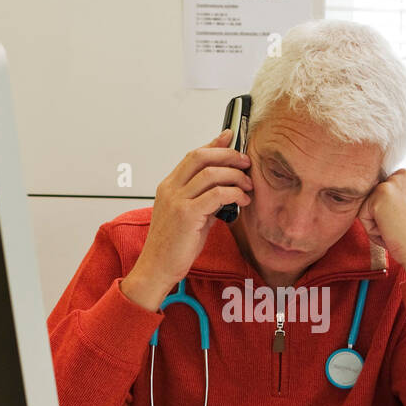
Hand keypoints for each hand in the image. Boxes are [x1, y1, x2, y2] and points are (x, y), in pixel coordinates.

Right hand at [121, 129, 252, 310]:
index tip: (231, 136)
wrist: (157, 268)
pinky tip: (243, 200)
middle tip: (246, 162)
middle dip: (227, 155)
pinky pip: (216, 195)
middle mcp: (170, 189)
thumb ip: (203, 200)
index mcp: (168, 187)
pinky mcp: (186, 215)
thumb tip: (225, 189)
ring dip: (234, 176)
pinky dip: (234, 194)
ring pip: (210, 174)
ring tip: (248, 185)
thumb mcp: (190, 217)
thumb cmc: (174, 246)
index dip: (214, 144)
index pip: (193, 156)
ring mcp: (176, 201)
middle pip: (201, 157)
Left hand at [357, 168, 405, 278]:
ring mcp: (394, 182)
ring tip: (396, 231)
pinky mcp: (381, 193)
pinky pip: (362, 215)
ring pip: (368, 206)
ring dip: (378, 224)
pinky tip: (390, 232)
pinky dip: (372, 230)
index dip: (392, 213)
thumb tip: (377, 196)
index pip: (385, 193)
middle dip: (383, 217)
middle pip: (375, 198)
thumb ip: (397, 197)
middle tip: (402, 228)